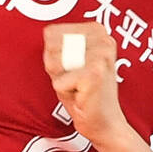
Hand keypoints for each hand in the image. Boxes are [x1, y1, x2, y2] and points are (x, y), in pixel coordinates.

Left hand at [43, 21, 128, 148]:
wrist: (105, 122)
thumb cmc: (84, 92)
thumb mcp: (67, 61)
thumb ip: (56, 45)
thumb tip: (48, 33)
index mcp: (97, 30)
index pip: (51, 33)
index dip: (53, 55)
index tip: (72, 67)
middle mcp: (103, 38)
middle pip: (51, 48)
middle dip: (56, 68)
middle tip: (75, 80)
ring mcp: (102, 55)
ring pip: (54, 64)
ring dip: (60, 80)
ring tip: (77, 86)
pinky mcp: (96, 73)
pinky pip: (59, 82)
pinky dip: (64, 92)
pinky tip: (81, 95)